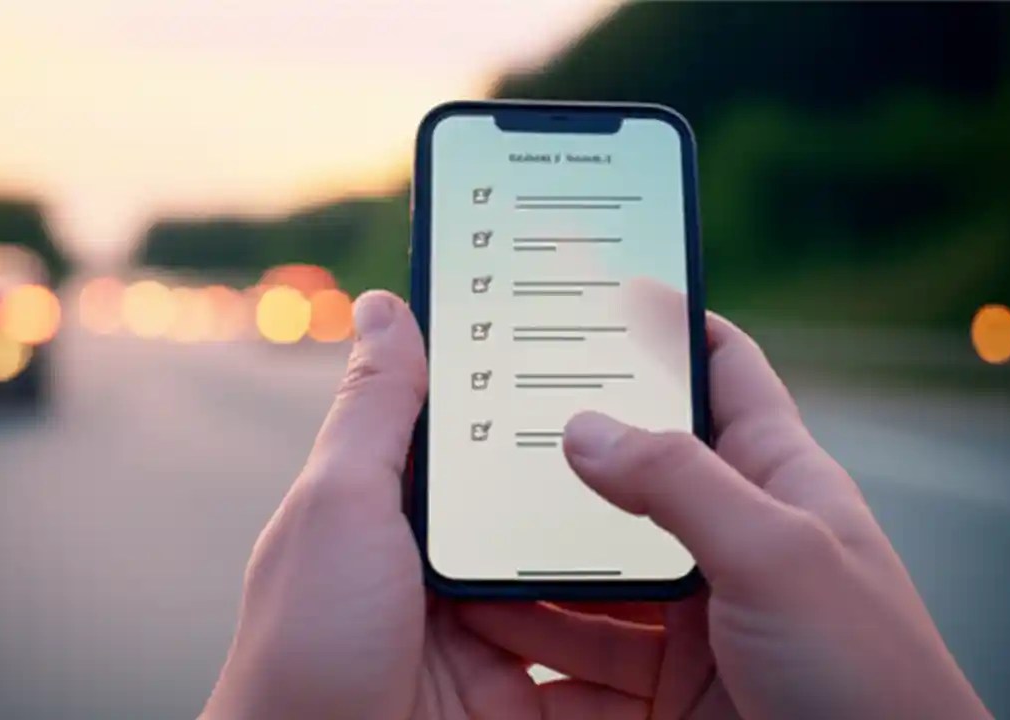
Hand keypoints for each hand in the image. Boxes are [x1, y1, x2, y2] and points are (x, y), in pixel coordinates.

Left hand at [204, 291, 650, 718]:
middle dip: (608, 478)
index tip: (603, 345)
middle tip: (683, 432)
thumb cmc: (305, 646)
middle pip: (543, 508)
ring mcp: (489, 638)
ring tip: (704, 513)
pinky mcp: (522, 697)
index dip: (533, 392)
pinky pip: (599, 665)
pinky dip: (639, 644)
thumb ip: (375, 411)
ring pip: (583, 586)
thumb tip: (385, 307)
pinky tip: (686, 607)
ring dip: (634, 562)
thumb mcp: (337, 507)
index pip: (478, 435)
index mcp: (398, 511)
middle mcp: (444, 569)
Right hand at [457, 311, 990, 718]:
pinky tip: (482, 624)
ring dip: (528, 559)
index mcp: (777, 483)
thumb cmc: (872, 680)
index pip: (724, 373)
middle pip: (632, 476)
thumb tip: (584, 427)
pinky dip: (529, 640)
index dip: (670, 326)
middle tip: (481, 425)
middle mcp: (729, 542)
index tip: (602, 291)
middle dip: (559, 455)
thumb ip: (681, 484)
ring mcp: (693, 618)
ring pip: (589, 571)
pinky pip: (580, 649)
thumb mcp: (780, 558)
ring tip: (458, 536)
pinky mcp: (663, 686)